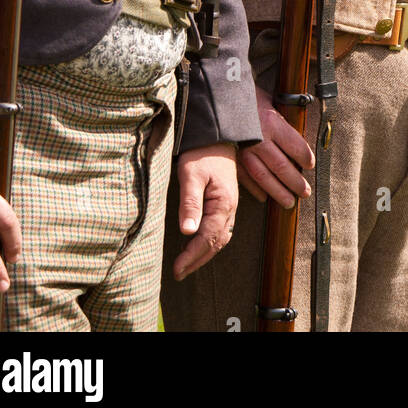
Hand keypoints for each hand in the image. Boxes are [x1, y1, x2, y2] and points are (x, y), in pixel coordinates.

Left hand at [172, 143, 237, 281]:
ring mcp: (230, 205)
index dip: (192, 256)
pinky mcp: (225, 201)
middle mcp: (230, 208)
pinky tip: (197, 243)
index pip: (208, 238)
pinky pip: (221, 229)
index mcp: (223, 203)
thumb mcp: (191, 175)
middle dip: (197, 260)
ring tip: (186, 264)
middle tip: (178, 272)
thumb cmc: (202, 152)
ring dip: (204, 253)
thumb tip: (188, 232)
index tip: (177, 269)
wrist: (216, 134)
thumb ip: (190, 202)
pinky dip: (210, 242)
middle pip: (216, 242)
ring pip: (220, 237)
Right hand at [236, 84, 314, 209]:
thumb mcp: (270, 99)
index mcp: (272, 123)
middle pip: (282, 166)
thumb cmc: (246, 95)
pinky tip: (264, 197)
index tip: (310, 165)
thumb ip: (282, 118)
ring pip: (264, 176)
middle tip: (305, 192)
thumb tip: (296, 134)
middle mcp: (260, 139)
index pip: (295, 146)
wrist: (217, 95)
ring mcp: (244, 150)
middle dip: (295, 182)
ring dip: (278, 191)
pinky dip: (255, 189)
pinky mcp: (232, 157)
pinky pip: (245, 178)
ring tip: (289, 202)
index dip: (305, 158)